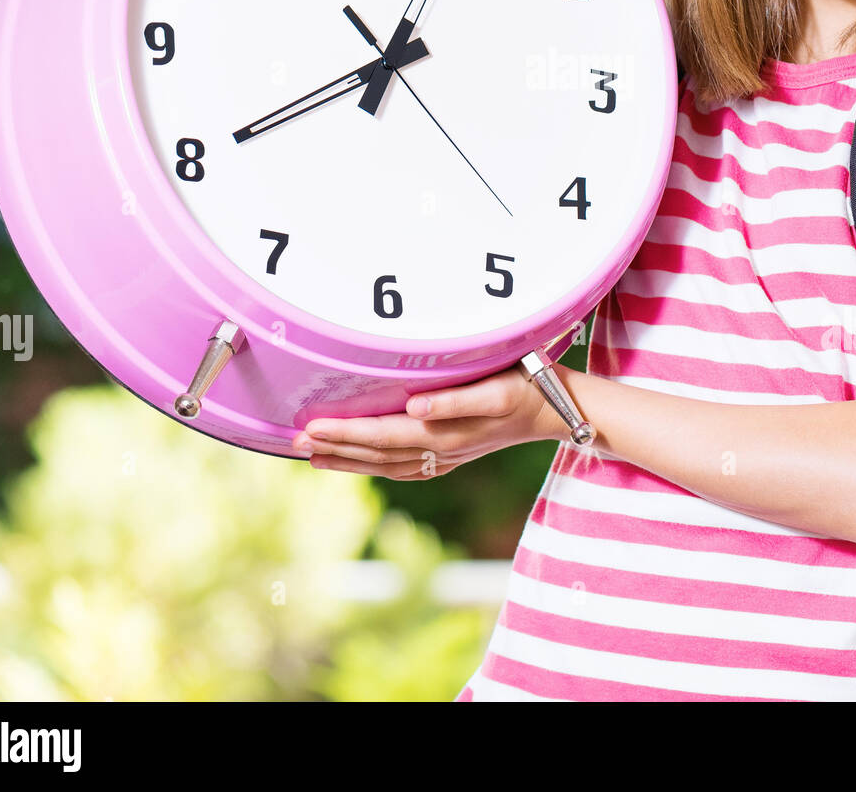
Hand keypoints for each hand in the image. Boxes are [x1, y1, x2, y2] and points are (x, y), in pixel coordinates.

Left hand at [293, 364, 563, 478]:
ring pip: (386, 465)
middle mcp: (443, 451)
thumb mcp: (498, 388)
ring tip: (312, 455)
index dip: (346, 432)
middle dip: (335, 447)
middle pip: (378, 453)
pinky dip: (375, 466)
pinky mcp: (454, 455)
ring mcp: (448, 457)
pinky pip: (404, 468)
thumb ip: (456, 400)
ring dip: (348, 460)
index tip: (311, 426)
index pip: (384, 435)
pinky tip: (358, 462)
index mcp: (448, 433)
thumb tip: (414, 407)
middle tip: (294, 440)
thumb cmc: (530, 386)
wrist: (561, 410)